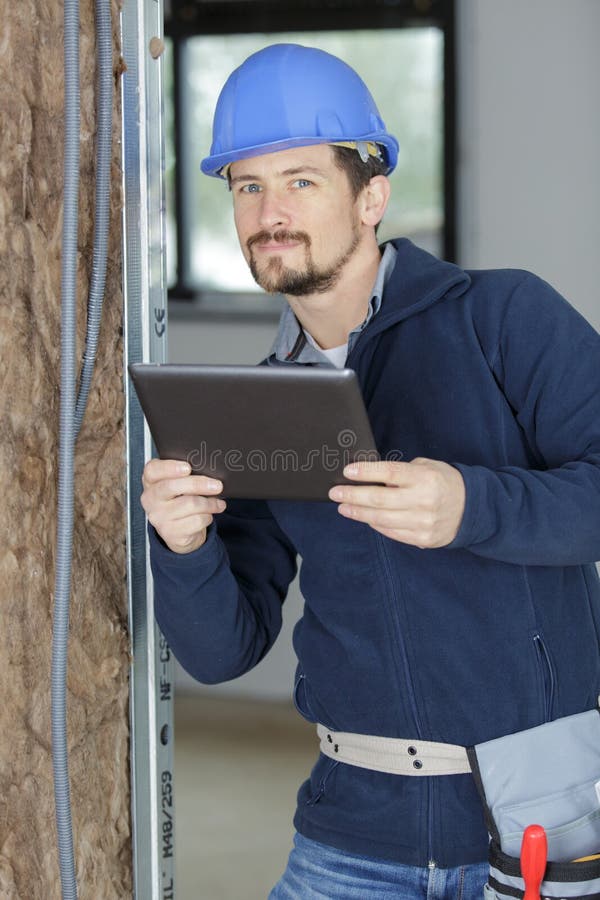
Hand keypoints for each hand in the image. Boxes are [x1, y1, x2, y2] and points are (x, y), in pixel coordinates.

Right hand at [141, 459, 226, 553]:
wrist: (179, 531)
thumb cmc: (180, 500)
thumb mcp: (179, 484)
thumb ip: (187, 475)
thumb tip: (209, 471)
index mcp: (151, 481)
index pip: (153, 470)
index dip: (169, 467)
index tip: (188, 468)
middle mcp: (150, 499)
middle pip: (172, 486)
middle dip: (198, 484)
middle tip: (217, 485)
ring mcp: (158, 517)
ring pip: (190, 504)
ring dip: (210, 503)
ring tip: (218, 503)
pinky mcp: (169, 532)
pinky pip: (196, 521)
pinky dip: (208, 517)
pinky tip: (208, 515)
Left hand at [328, 458, 464, 548]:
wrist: (471, 508)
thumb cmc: (444, 483)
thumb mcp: (427, 467)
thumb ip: (401, 472)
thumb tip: (369, 477)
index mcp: (425, 478)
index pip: (390, 473)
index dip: (366, 472)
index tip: (347, 471)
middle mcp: (424, 501)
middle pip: (380, 498)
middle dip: (353, 495)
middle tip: (335, 493)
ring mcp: (423, 522)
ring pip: (381, 519)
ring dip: (358, 513)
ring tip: (343, 507)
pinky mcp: (422, 539)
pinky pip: (391, 532)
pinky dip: (374, 524)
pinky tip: (364, 517)